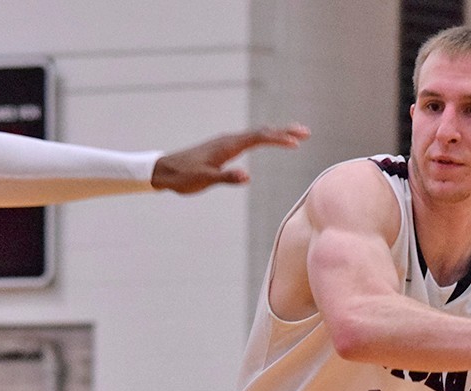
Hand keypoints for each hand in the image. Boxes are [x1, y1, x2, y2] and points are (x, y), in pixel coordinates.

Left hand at [151, 124, 310, 193]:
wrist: (164, 171)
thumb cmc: (183, 177)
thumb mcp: (204, 180)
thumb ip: (226, 177)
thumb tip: (247, 176)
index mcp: (228, 146)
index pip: (259, 138)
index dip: (278, 139)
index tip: (296, 143)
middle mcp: (229, 140)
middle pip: (262, 131)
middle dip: (285, 131)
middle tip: (307, 133)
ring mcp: (227, 142)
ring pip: (257, 133)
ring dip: (277, 133)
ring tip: (296, 135)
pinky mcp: (224, 147)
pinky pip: (251, 138)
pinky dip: (266, 138)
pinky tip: (270, 140)